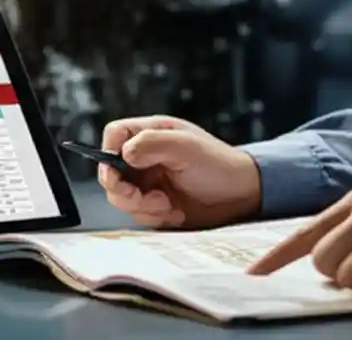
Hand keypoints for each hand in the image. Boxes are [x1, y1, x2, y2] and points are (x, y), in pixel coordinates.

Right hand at [98, 115, 261, 229]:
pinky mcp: (155, 204)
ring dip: (141, 206)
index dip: (109, 152)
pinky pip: (138, 214)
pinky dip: (154, 217)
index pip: (114, 135)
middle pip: (110, 171)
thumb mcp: (187, 148)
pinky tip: (175, 213)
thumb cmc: (219, 165)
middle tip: (141, 197)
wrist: (242, 196)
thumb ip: (152, 144)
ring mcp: (148, 181)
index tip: (120, 170)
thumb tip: (123, 153)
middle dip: (122, 189)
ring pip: (121, 197)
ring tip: (167, 205)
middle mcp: (145, 156)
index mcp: (151, 134)